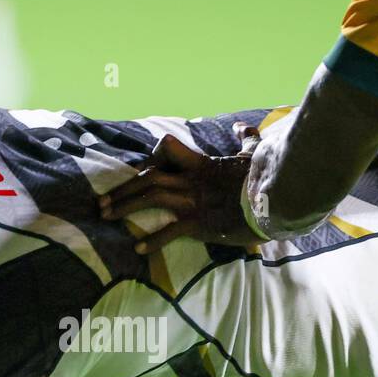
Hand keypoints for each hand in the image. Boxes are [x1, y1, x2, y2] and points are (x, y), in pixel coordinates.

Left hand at [98, 125, 262, 255]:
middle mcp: (191, 181)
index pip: (167, 149)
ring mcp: (193, 202)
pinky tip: (138, 249)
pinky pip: (170, 231)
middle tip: (101, 203)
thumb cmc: (265, 177)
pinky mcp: (199, 223)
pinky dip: (153, 241)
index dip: (152, 159)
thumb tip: (242, 127)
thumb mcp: (255, 153)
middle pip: (148, 178)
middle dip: (122, 190)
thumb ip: (246, 140)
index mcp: (201, 164)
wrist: (276, 199)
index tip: (142, 172)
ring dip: (124, 207)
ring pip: (151, 198)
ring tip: (105, 217)